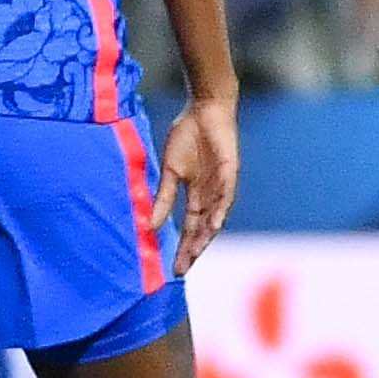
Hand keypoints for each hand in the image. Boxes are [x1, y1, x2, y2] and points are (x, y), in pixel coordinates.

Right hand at [162, 91, 240, 261]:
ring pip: (215, 215)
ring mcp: (221, 183)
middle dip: (192, 248)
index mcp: (195, 194)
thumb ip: (163, 197)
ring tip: (196, 253)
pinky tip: (213, 225)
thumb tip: (148, 224)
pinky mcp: (230, 169)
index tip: (173, 267)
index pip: (188, 226)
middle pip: (202, 227)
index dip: (182, 246)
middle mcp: (210, 193)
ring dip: (206, 235)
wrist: (203, 109)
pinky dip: (219, 210)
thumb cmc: (186, 136)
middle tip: (182, 268)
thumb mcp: (169, 170)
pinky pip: (226, 194)